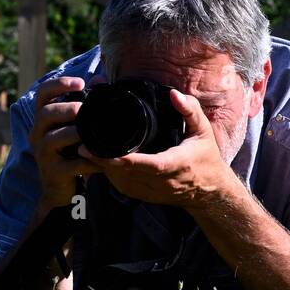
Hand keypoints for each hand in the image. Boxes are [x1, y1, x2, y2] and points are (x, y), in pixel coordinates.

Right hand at [29, 76, 102, 211]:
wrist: (60, 188)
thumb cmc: (70, 150)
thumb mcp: (74, 126)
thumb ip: (85, 103)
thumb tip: (100, 79)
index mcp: (43, 118)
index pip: (43, 93)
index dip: (58, 84)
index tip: (80, 83)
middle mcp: (37, 133)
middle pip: (45, 114)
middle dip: (67, 109)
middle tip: (84, 110)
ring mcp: (43, 153)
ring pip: (53, 139)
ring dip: (75, 134)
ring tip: (94, 134)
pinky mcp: (53, 173)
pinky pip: (71, 165)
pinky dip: (89, 162)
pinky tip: (103, 160)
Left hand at [79, 88, 236, 210]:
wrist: (209, 192)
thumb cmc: (206, 158)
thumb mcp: (203, 131)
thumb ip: (190, 110)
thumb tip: (173, 93)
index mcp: (173, 164)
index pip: (141, 163)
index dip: (117, 158)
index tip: (95, 147)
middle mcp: (159, 182)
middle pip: (121, 173)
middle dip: (99, 159)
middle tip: (80, 142)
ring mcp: (150, 192)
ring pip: (117, 181)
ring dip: (100, 167)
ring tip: (84, 148)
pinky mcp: (144, 196)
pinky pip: (120, 186)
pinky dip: (108, 174)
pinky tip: (98, 160)